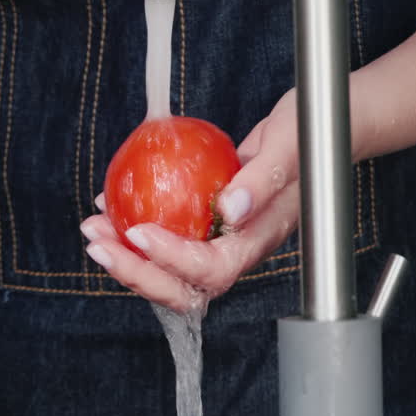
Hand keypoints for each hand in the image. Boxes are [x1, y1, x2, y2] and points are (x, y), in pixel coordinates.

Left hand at [80, 89, 304, 311]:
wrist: (323, 130)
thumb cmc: (312, 138)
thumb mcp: (288, 149)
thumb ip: (262, 181)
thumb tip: (229, 209)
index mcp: (257, 241)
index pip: (212, 269)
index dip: (174, 261)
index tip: (141, 233)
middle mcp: (236, 248)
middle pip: (182, 284)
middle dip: (135, 273)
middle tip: (97, 243)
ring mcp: (220, 237)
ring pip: (167, 266)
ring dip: (126, 255)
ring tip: (92, 227)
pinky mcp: (206, 220)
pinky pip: (166, 234)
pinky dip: (132, 226)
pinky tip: (107, 202)